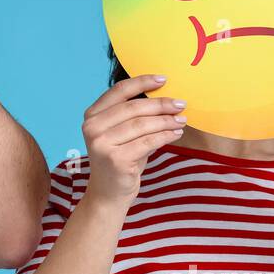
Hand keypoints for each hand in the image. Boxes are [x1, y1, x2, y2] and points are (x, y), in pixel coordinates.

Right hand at [81, 75, 186, 205]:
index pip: (119, 91)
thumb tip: (166, 97)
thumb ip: (134, 115)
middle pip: (134, 108)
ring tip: (181, 120)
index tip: (163, 80)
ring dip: (166, 121)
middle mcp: (92, 128)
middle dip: (161, 104)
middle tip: (181, 104)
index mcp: (92, 115)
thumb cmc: (120, 159)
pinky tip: (176, 133)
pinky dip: (165, 136)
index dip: (142, 82)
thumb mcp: (122, 133)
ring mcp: (102, 144)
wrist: (108, 193)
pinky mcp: (116, 159)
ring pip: (143, 125)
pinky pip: (148, 142)